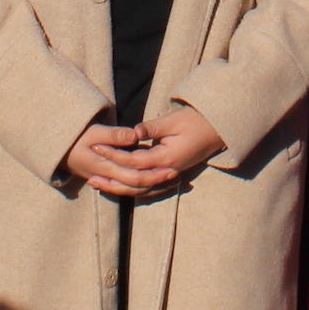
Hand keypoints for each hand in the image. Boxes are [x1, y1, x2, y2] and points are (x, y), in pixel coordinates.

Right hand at [64, 122, 175, 198]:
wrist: (59, 149)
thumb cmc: (77, 137)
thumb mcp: (94, 131)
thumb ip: (114, 135)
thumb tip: (134, 136)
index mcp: (104, 167)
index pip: (133, 177)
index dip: (153, 174)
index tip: (171, 168)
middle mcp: (107, 178)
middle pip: (136, 187)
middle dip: (157, 182)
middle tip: (176, 175)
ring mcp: (107, 181)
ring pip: (132, 191)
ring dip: (152, 187)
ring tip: (171, 181)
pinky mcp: (108, 179)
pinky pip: (127, 189)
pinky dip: (142, 188)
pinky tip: (155, 183)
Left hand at [107, 103, 226, 189]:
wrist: (218, 129)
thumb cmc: (196, 121)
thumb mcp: (173, 120)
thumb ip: (151, 128)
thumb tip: (132, 133)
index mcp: (167, 158)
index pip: (134, 161)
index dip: (115, 155)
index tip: (98, 146)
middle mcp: (167, 170)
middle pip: (134, 183)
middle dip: (112, 178)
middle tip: (91, 174)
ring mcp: (170, 174)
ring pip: (141, 189)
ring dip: (119, 188)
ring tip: (99, 184)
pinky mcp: (171, 173)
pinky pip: (148, 187)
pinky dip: (132, 188)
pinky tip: (119, 185)